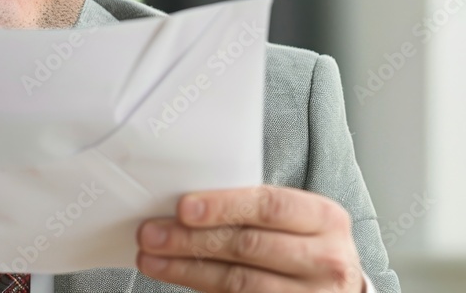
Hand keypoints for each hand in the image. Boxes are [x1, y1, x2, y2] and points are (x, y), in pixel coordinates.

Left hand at [136, 186, 364, 292]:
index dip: (224, 206)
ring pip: (238, 281)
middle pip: (248, 246)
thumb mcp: (295, 220)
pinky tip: (175, 277)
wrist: (337, 289)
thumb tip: (184, 205)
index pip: (270, 206)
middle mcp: (325, 259)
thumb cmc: (305, 245)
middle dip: (192, 239)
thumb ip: (251, 209)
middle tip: (151, 234)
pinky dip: (200, 288)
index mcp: (324, 219)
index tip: (183, 208)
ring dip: (186, 269)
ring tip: (151, 259)